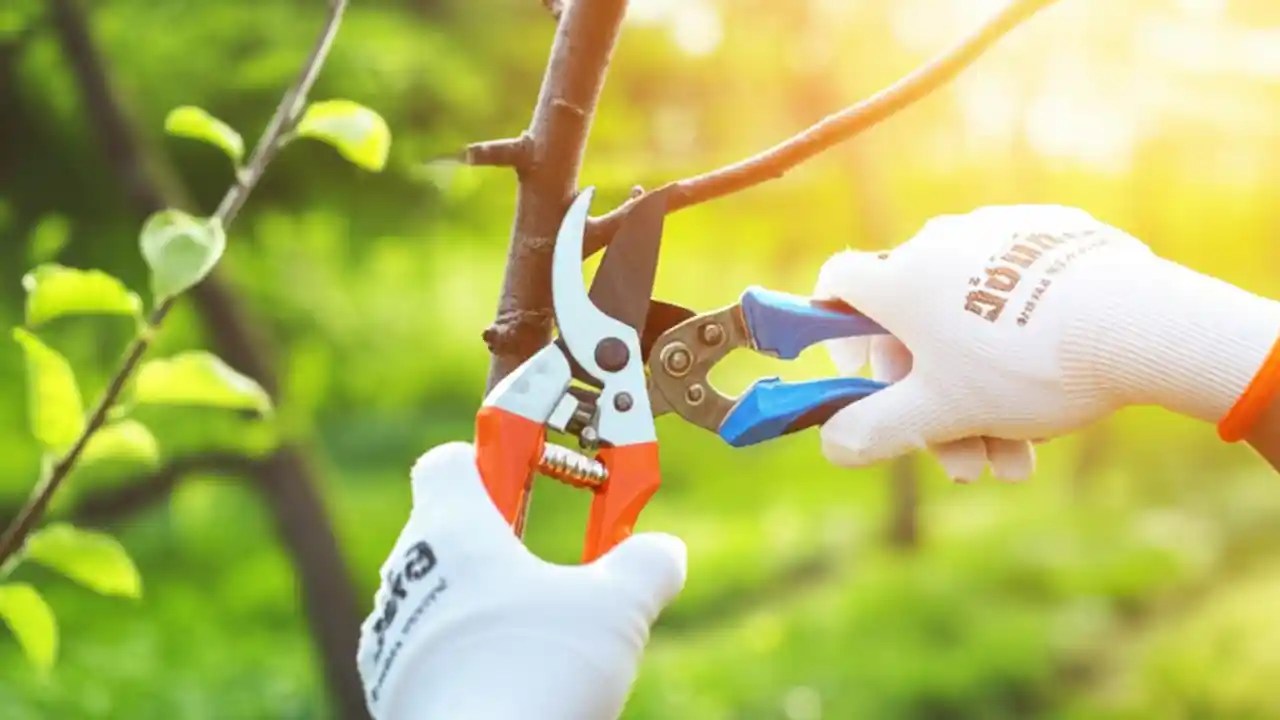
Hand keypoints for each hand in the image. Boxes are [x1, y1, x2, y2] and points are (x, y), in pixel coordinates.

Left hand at [357, 442, 685, 719]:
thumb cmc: (536, 674)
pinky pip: (431, 649)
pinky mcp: (392, 686)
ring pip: (441, 592)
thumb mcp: (618, 609)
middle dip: (504, 541)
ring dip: (485, 600)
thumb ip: (646, 565)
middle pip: (451, 527)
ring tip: (541, 631)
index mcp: (452, 526)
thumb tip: (666, 551)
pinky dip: (467, 652)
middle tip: (557, 566)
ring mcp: (391, 632)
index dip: (496, 460)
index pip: (451, 459)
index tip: (537, 477)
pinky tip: (513, 678)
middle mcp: (408, 569)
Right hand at [814, 205, 1279, 480]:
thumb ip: (875, 431)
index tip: (860, 372)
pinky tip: (1052, 391)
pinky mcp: (1051, 235)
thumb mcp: (939, 414)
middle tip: (965, 458)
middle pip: (915, 325)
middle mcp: (940, 243)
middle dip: (933, 400)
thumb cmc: (1020, 366)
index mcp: (899, 278)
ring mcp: (998, 233)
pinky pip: (1016, 292)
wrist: (1131, 322)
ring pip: (970, 320)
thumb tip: (834, 444)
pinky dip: (1020, 340)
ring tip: (1019, 455)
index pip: (837, 284)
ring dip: (982, 392)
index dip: (835, 330)